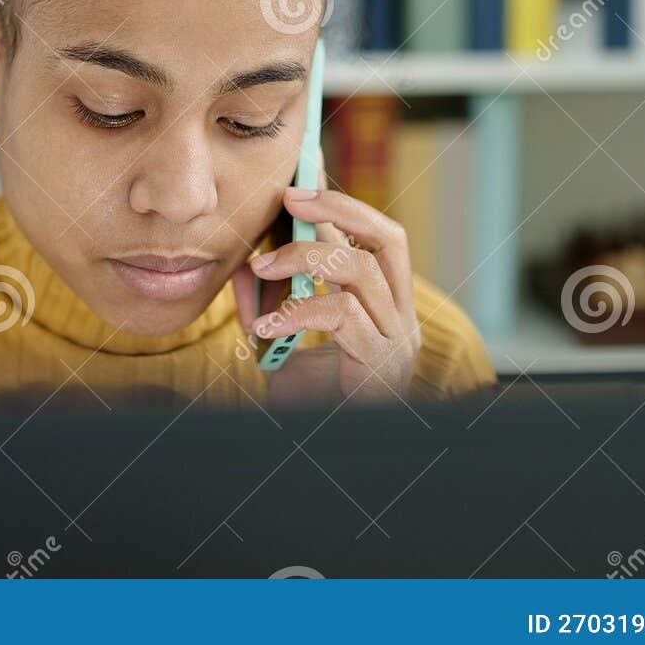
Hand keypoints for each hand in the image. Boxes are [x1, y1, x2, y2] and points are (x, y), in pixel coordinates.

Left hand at [231, 186, 420, 404]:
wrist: (329, 461)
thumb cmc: (312, 408)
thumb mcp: (284, 347)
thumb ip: (270, 306)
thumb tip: (243, 267)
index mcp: (386, 309)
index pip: (376, 240)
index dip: (343, 206)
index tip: (301, 183)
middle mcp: (401, 321)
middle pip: (390, 239)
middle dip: (341, 208)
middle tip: (291, 197)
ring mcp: (397, 343)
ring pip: (363, 271)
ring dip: (307, 257)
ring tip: (262, 263)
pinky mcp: (381, 366)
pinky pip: (342, 316)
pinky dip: (299, 309)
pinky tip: (264, 325)